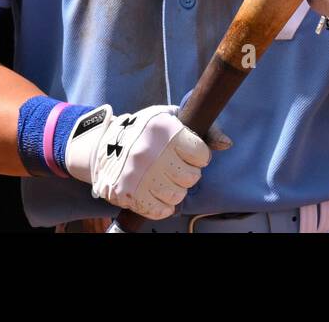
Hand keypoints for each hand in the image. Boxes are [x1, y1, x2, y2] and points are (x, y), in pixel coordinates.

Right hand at [64, 103, 231, 219]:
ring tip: (164, 179)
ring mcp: (138, 174)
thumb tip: (227, 144)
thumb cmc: (144, 131)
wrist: (101, 146)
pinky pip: (160, 210)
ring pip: (177, 196)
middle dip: (187, 174)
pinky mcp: (128, 193)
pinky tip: (157, 193)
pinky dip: (163, 206)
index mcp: (164, 130)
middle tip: (175, 167)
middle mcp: (151, 152)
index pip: (201, 154)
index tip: (188, 153)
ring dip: (175, 190)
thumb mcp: (171, 118)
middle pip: (191, 178)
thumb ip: (203, 129)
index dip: (198, 156)